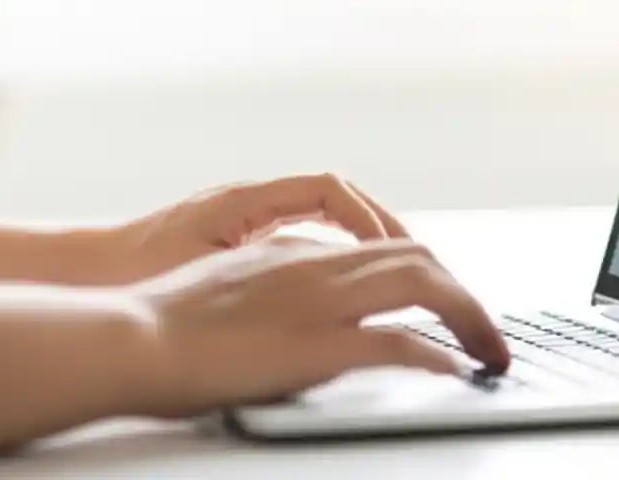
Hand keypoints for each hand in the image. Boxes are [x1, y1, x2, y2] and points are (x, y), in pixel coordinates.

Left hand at [113, 174, 409, 281]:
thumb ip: (267, 265)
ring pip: (321, 212)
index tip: (391, 251)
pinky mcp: (237, 235)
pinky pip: (301, 229)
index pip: (329, 188)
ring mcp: (244, 214)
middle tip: (414, 258)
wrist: (84, 276)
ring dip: (360, 234)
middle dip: (379, 223)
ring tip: (392, 268)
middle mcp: (248, 198)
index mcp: (245, 198)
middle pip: (335, 194)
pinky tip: (342, 281)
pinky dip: (332, 246)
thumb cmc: (133, 274)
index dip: (369, 216)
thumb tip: (326, 269)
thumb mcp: (205, 272)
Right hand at [128, 235, 510, 416]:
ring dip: (468, 317)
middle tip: (482, 331)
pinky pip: (399, 342)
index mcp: (297, 253)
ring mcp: (321, 302)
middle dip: (462, 293)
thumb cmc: (164, 322)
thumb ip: (274, 286)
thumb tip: (302, 306)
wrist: (130, 337)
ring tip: (487, 351)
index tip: (445, 301)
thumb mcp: (231, 285)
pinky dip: (436, 354)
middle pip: (418, 257)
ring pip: (424, 284)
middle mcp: (318, 266)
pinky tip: (453, 370)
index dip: (427, 272)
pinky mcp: (317, 345)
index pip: (385, 247)